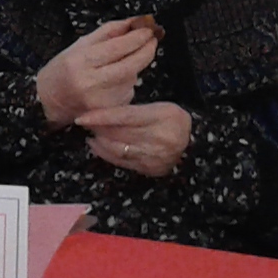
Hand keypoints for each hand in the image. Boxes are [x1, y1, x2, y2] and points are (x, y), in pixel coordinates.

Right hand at [34, 18, 156, 125]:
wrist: (46, 103)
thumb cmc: (62, 70)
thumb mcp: (79, 46)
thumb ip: (108, 32)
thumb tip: (135, 21)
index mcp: (81, 62)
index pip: (117, 48)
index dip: (137, 37)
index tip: (149, 29)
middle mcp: (92, 83)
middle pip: (130, 65)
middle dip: (146, 50)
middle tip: (153, 39)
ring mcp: (102, 101)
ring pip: (131, 78)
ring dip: (134, 66)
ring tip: (119, 63)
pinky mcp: (109, 112)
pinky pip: (127, 91)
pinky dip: (127, 82)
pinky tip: (112, 82)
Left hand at [75, 101, 191, 177]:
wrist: (195, 146)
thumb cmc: (173, 121)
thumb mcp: (160, 108)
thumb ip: (134, 111)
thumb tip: (103, 113)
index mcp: (162, 117)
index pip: (124, 116)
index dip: (101, 117)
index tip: (82, 117)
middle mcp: (158, 138)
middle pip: (118, 133)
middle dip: (98, 128)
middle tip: (85, 122)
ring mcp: (154, 156)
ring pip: (117, 149)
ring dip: (99, 142)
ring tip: (91, 134)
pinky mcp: (149, 169)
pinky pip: (121, 161)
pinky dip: (105, 153)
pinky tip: (97, 146)